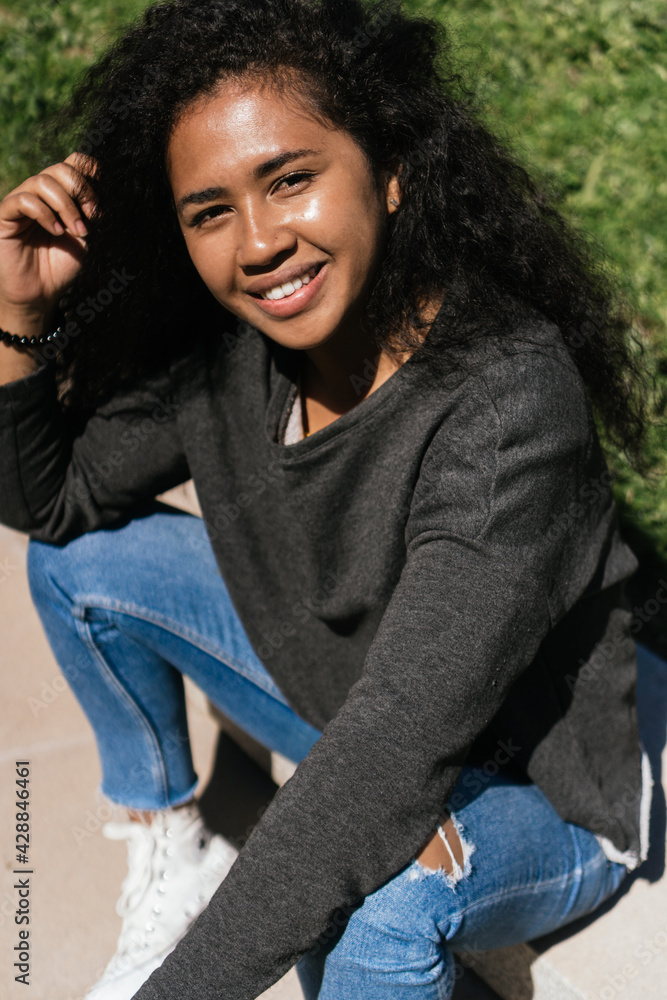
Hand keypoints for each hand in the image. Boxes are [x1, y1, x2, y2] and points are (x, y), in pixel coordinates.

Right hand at [0, 153, 96, 327]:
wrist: (43, 292)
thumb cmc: (65, 265)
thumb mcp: (87, 237)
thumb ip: (93, 212)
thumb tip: (106, 190)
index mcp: (61, 193)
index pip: (74, 163)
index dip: (91, 173)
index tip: (103, 200)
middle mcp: (40, 193)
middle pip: (60, 168)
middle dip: (82, 191)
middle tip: (93, 218)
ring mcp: (21, 201)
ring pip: (42, 181)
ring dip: (66, 206)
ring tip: (76, 231)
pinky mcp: (5, 215)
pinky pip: (23, 200)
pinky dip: (45, 214)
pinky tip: (56, 232)